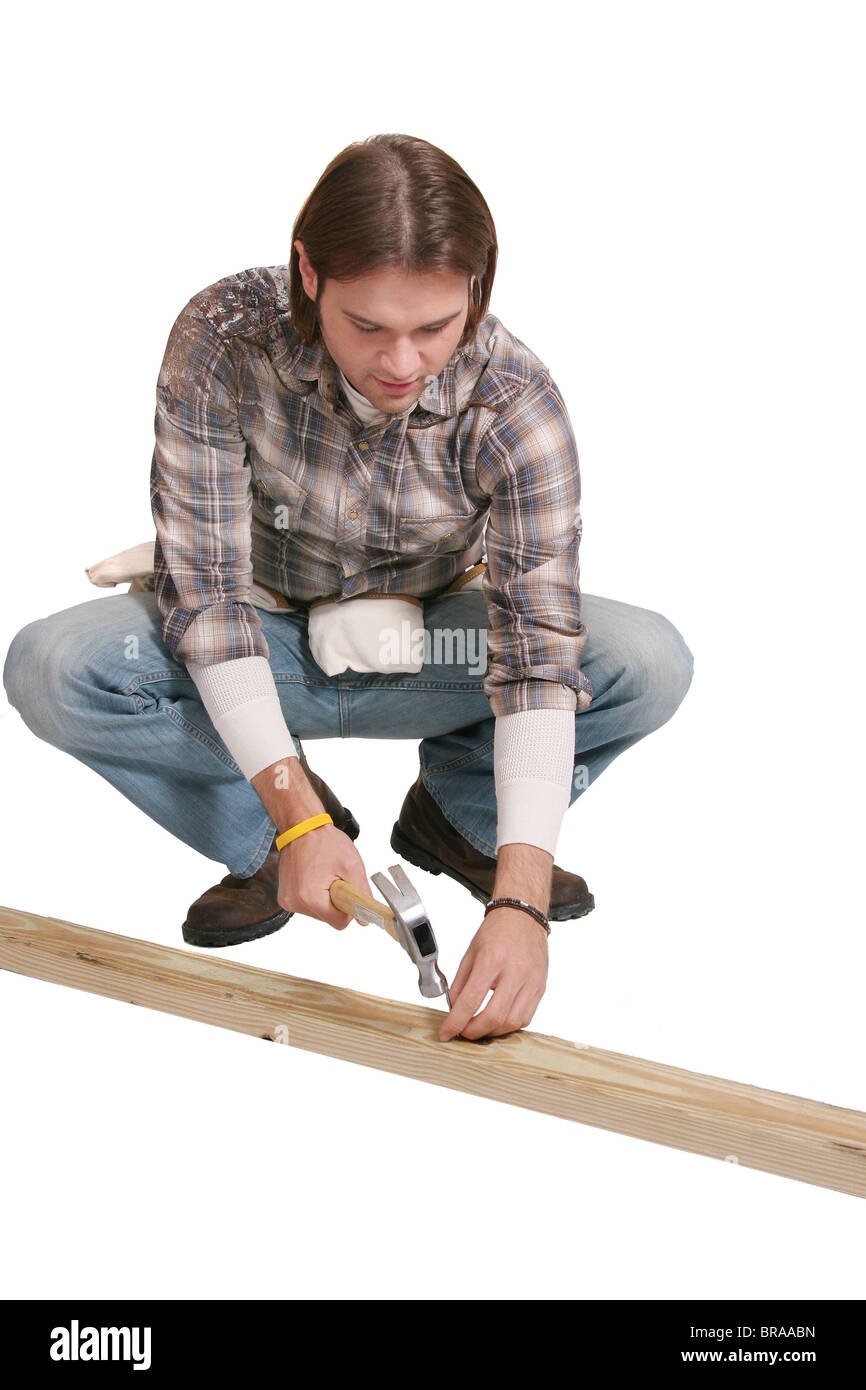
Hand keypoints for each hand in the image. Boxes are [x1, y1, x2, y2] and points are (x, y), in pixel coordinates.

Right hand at [277, 823, 373, 929]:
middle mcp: (294, 902)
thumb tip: (365, 918)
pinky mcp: (285, 897)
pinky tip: (315, 878)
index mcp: (310, 897)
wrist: (302, 828)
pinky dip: (315, 895)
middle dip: (336, 901)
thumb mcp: (352, 866)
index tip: (347, 892)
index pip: (339, 922)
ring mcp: (288, 901)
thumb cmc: (324, 841)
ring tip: (323, 876)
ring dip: (325, 898)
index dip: (348, 908)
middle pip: (328, 918)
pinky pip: (307, 905)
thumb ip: (361, 894)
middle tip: (334, 879)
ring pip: (318, 912)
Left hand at [438, 906, 548, 1040]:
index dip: (455, 1022)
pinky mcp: (540, 988)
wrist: (524, 917)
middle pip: (494, 1017)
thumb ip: (459, 983)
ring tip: (479, 1026)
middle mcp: (515, 971)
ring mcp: (531, 981)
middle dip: (474, 1031)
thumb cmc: (497, 932)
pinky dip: (508, 1025)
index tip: (445, 1032)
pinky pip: (525, 1018)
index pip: (471, 1000)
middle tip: (462, 1032)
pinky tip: (497, 1020)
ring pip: (512, 1022)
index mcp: (492, 959)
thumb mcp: (470, 953)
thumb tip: (452, 1010)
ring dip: (492, 1031)